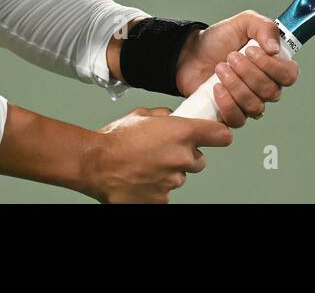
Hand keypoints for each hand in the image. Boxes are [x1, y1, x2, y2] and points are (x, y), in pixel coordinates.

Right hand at [83, 107, 232, 203]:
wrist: (94, 164)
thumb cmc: (115, 138)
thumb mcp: (141, 115)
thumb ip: (164, 116)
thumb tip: (173, 117)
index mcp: (181, 133)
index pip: (221, 136)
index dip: (219, 135)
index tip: (218, 137)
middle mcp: (182, 158)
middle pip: (200, 160)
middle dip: (186, 156)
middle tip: (163, 152)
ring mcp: (173, 181)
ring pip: (180, 177)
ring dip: (168, 172)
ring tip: (144, 165)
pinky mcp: (161, 200)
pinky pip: (165, 192)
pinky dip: (156, 187)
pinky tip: (140, 179)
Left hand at [174, 11, 299, 125]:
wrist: (190, 53)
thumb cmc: (218, 40)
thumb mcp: (243, 23)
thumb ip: (265, 27)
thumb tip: (275, 48)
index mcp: (273, 66)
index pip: (289, 75)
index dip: (273, 66)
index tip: (251, 51)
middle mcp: (265, 87)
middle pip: (271, 91)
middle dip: (248, 72)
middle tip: (231, 56)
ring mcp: (249, 103)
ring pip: (255, 106)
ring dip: (236, 85)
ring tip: (220, 68)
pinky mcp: (231, 114)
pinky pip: (238, 119)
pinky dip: (227, 103)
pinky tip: (217, 87)